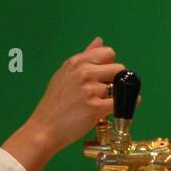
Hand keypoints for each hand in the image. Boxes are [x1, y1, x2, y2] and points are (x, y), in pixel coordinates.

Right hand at [25, 36, 127, 153]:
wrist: (43, 129)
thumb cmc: (53, 106)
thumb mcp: (63, 74)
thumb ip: (84, 57)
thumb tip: (99, 41)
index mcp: (76, 63)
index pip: (108, 53)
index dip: (110, 65)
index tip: (104, 76)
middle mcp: (83, 73)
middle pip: (118, 68)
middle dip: (116, 80)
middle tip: (106, 92)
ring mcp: (89, 90)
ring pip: (120, 86)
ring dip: (118, 96)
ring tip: (105, 104)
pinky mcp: (95, 107)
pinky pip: (122, 103)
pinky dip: (127, 107)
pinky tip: (121, 110)